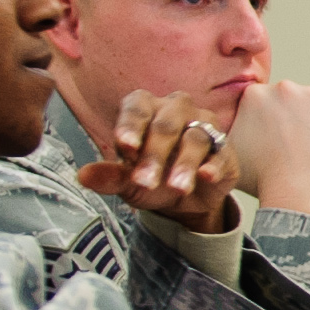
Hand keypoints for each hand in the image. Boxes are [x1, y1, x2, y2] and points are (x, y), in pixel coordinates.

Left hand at [76, 89, 241, 231]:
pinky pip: (221, 152)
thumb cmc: (151, 179)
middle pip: (167, 125)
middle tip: (145, 182)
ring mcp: (204, 127)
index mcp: (146, 109)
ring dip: (184, 164)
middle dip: (155, 155)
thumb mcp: (127, 181)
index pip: (137, 108)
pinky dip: (214, 164)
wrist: (184, 201)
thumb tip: (83, 176)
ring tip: (176, 188)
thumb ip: (109, 176)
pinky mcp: (225, 149)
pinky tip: (206, 176)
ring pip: (196, 138)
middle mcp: (176, 110)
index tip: (125, 146)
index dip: (131, 125)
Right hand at [226, 80, 309, 222]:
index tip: (272, 141)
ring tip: (308, 149)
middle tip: (292, 146)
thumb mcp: (230, 150)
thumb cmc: (261, 179)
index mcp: (253, 94)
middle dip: (290, 118)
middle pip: (288, 100)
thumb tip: (218, 123)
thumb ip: (227, 128)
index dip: (269, 123)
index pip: (264, 102)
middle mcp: (283, 87)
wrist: (298, 194)